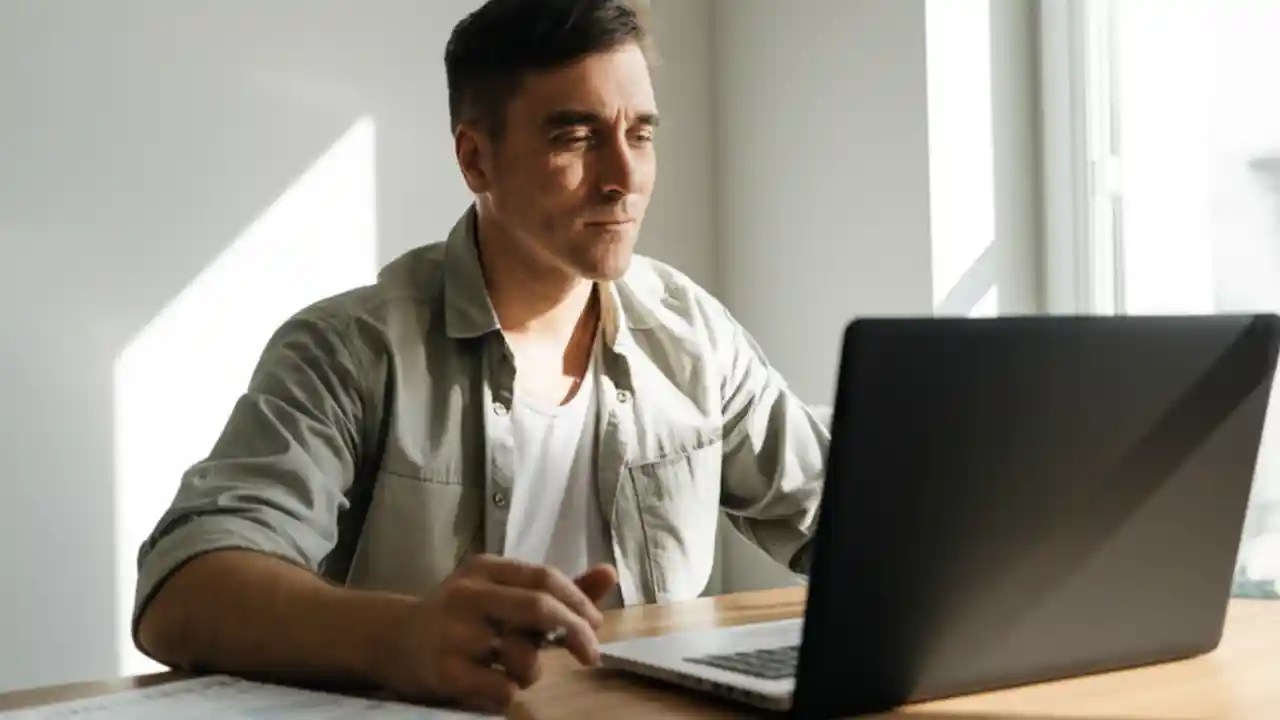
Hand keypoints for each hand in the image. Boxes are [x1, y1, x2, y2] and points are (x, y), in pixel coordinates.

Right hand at [372, 555, 617, 712]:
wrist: (391, 641)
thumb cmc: (462, 617)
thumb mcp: (502, 593)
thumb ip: (556, 588)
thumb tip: (611, 574)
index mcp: (485, 569)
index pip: (545, 577)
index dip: (579, 602)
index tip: (594, 626)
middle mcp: (468, 594)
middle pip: (539, 608)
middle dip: (575, 633)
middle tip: (591, 655)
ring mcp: (453, 633)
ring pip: (523, 656)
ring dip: (534, 670)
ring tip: (517, 671)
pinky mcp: (443, 671)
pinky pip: (502, 690)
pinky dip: (511, 694)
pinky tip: (493, 687)